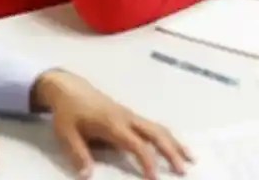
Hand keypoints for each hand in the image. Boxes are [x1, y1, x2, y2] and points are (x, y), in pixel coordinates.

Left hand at [34, 71, 190, 178]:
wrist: (68, 88)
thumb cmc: (67, 113)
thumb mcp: (67, 134)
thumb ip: (78, 155)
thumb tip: (87, 176)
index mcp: (113, 124)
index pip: (137, 144)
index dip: (147, 161)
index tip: (155, 179)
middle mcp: (127, 118)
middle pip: (156, 133)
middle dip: (171, 151)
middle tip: (184, 170)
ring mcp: (130, 115)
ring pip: (159, 128)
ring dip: (175, 142)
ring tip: (190, 159)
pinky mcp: (130, 115)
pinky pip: (154, 126)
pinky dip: (168, 136)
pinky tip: (174, 146)